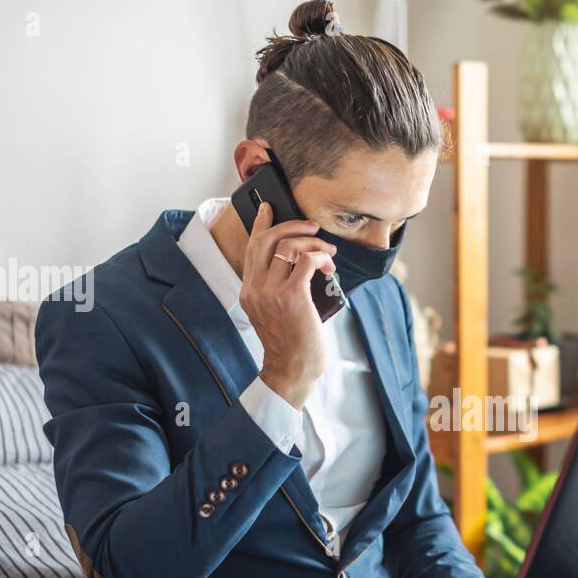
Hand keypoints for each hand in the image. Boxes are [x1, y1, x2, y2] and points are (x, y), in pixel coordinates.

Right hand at [239, 201, 337, 408]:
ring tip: (329, 254)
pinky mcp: (292, 295)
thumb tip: (300, 265)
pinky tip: (329, 266)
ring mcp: (272, 291)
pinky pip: (306, 260)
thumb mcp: (273, 313)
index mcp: (249, 291)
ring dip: (314, 243)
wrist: (292, 370)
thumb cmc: (291, 345)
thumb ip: (276, 290)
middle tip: (313, 227)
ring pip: (290, 246)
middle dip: (293, 226)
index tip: (268, 208)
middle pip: (269, 239)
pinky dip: (320, 257)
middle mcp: (256, 288)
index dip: (261, 224)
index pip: (251, 247)